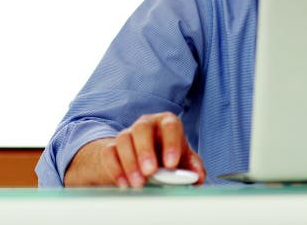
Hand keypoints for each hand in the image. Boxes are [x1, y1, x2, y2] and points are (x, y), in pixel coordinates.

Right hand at [63, 112, 205, 187]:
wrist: (145, 159)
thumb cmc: (168, 156)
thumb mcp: (183, 160)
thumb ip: (193, 166)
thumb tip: (198, 176)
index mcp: (167, 123)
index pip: (170, 126)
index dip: (171, 144)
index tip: (171, 164)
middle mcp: (146, 124)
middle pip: (142, 128)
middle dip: (145, 150)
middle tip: (150, 171)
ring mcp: (128, 134)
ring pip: (124, 140)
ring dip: (130, 162)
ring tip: (138, 183)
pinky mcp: (112, 147)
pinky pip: (109, 153)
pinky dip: (116, 169)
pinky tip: (124, 183)